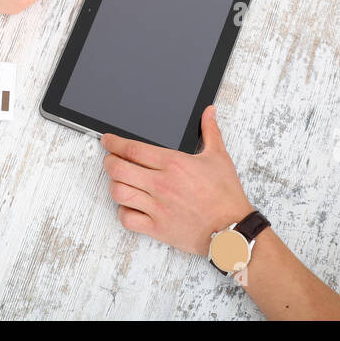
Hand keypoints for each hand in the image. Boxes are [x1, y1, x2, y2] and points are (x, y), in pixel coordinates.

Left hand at [100, 105, 253, 256]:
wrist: (232, 229)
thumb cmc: (226, 195)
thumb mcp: (219, 157)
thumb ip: (210, 131)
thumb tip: (208, 112)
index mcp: (173, 163)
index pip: (132, 149)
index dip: (114, 143)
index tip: (107, 140)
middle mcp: (161, 184)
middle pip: (118, 169)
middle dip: (109, 161)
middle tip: (110, 159)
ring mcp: (157, 207)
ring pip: (119, 192)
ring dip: (114, 185)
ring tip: (119, 181)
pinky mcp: (157, 228)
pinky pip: (127, 219)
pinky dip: (123, 211)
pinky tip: (130, 206)